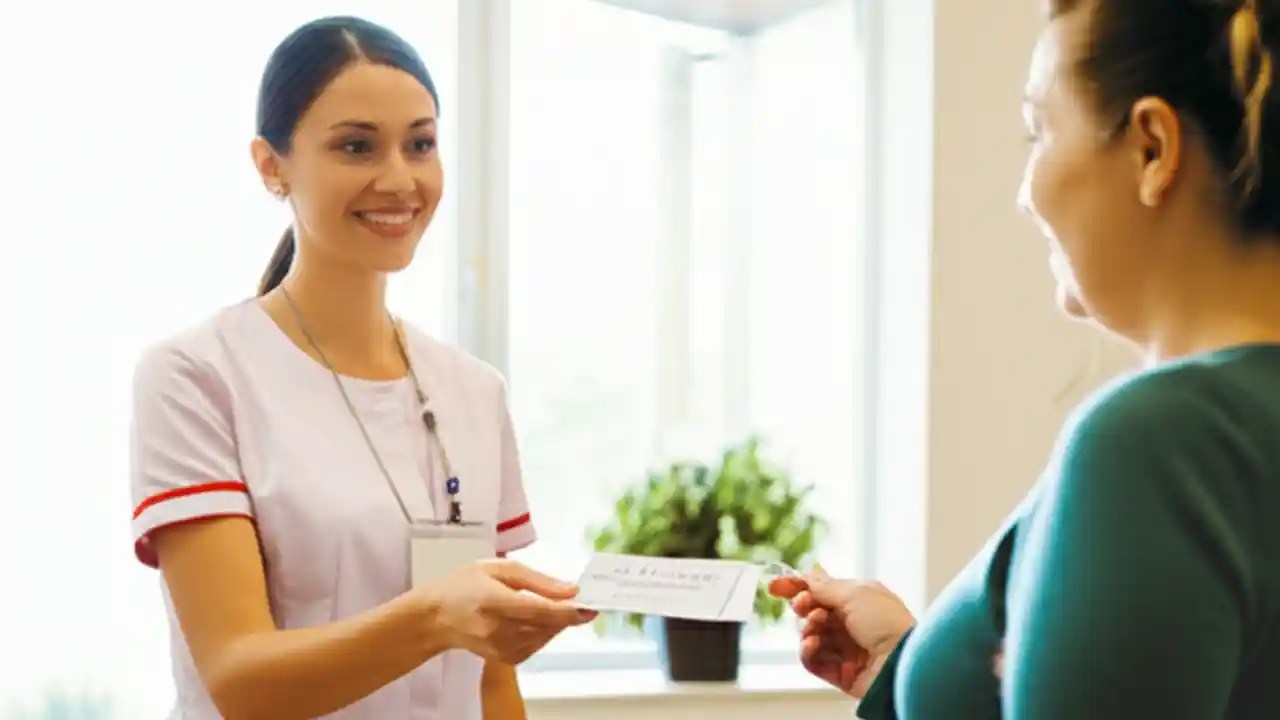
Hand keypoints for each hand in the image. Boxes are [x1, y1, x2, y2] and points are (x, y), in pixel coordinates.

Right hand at [421, 559, 596, 664]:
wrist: (436, 618)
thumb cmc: (464, 586)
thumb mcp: (497, 568)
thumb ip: (536, 579)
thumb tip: (570, 590)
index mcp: (494, 601)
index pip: (539, 610)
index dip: (568, 610)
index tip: (590, 605)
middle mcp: (496, 629)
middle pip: (546, 626)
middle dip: (568, 614)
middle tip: (581, 600)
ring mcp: (499, 648)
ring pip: (544, 637)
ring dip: (556, 623)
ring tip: (553, 606)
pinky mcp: (503, 658)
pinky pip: (535, 646)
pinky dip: (543, 633)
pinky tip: (536, 620)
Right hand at [769, 566, 914, 698]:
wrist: (901, 663)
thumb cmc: (887, 622)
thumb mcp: (854, 593)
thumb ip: (825, 586)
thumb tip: (808, 574)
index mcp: (858, 600)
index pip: (821, 591)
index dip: (797, 587)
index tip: (775, 586)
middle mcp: (851, 623)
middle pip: (811, 612)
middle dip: (803, 606)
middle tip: (804, 605)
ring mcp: (845, 649)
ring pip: (809, 635)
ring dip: (807, 627)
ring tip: (816, 625)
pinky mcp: (840, 673)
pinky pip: (813, 660)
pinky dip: (807, 650)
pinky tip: (812, 643)